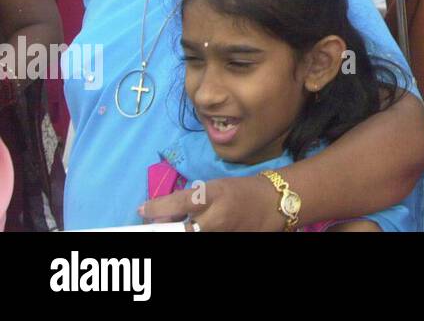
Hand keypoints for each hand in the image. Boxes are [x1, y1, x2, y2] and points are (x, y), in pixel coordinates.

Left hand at [139, 173, 283, 231]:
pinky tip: (191, 230)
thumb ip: (187, 200)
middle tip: (154, 227)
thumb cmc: (240, 191)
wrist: (274, 203)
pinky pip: (202, 243)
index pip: (182, 202)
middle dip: (163, 229)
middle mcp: (218, 218)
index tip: (142, 209)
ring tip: (171, 227)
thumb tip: (157, 213)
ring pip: (191, 237)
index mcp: (216, 196)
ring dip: (176, 232)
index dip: (158, 207)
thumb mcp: (214, 188)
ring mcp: (224, 234)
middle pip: (182, 231)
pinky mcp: (229, 242)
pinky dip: (192, 235)